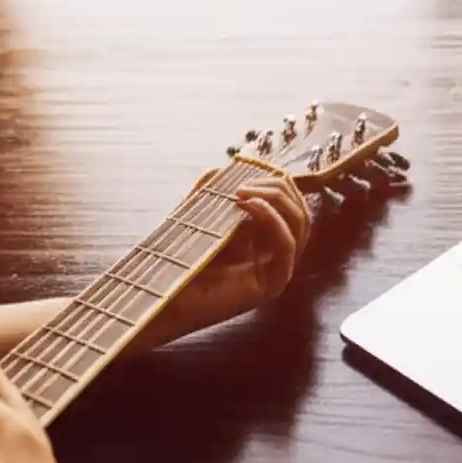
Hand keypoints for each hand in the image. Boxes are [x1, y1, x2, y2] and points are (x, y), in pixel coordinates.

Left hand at [136, 171, 310, 348]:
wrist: (161, 295)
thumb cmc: (177, 259)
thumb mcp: (197, 216)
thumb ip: (211, 192)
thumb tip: (225, 167)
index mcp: (264, 240)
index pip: (290, 204)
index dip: (275, 181)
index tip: (246, 170)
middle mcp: (276, 256)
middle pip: (300, 212)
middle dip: (278, 187)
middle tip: (246, 180)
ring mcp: (277, 272)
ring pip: (300, 226)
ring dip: (276, 199)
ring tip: (245, 190)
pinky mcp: (271, 286)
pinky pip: (286, 247)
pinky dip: (272, 220)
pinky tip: (248, 205)